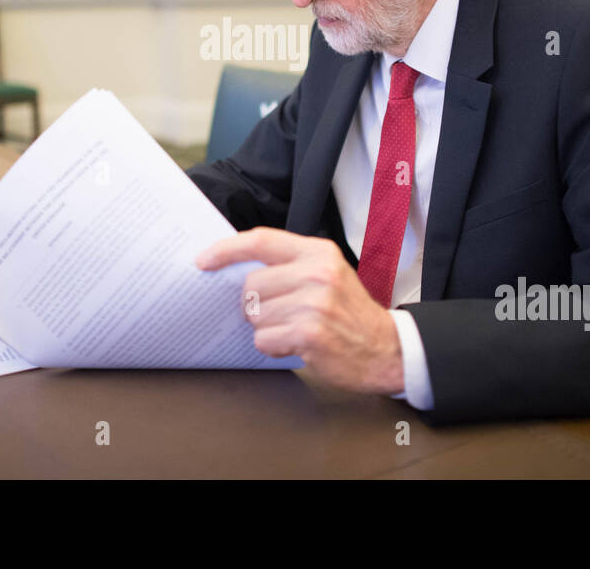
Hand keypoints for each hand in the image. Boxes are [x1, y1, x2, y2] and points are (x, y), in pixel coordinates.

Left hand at [195, 226, 403, 394]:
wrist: (386, 349)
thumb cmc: (348, 313)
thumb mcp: (327, 275)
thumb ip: (289, 267)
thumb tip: (235, 270)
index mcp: (318, 252)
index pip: (261, 240)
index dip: (226, 250)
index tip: (203, 261)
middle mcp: (317, 272)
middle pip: (250, 285)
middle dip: (254, 305)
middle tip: (278, 314)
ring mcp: (315, 303)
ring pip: (255, 315)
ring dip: (266, 329)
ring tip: (293, 330)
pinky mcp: (310, 333)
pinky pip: (264, 340)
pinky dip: (273, 347)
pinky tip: (296, 345)